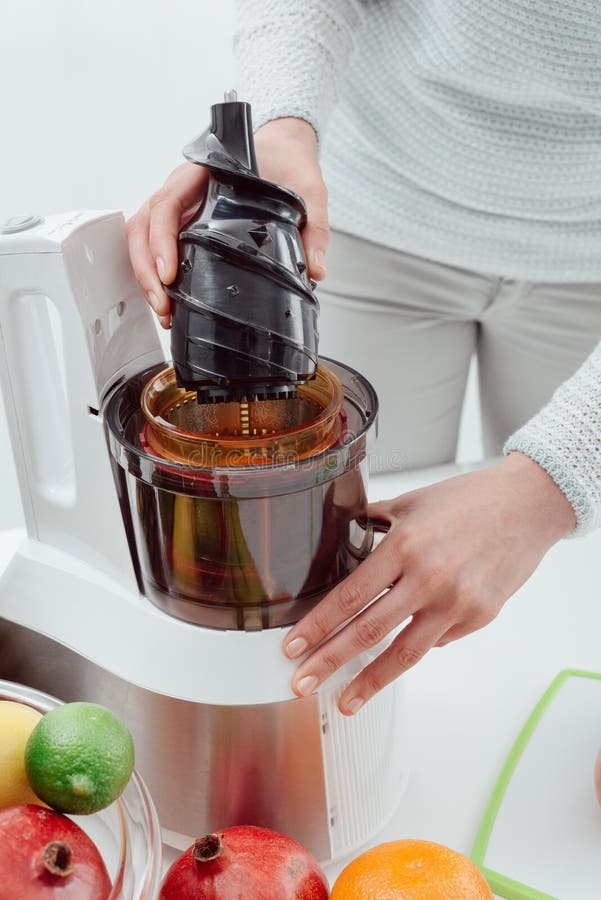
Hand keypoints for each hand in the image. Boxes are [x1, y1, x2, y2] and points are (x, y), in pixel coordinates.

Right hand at [126, 117, 327, 327]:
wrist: (283, 150)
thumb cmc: (287, 161)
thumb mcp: (308, 190)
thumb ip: (314, 228)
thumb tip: (315, 270)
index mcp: (204, 174)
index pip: (167, 204)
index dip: (161, 240)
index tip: (169, 273)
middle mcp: (183, 189)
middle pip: (144, 226)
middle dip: (146, 269)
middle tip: (164, 305)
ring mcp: (180, 206)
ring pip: (143, 237)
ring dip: (146, 275)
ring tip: (164, 311)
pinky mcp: (183, 223)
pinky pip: (155, 245)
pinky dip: (155, 273)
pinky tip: (169, 302)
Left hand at [283, 453, 575, 714]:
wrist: (527, 505)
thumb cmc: (468, 499)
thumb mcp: (411, 503)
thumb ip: (374, 524)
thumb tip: (342, 540)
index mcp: (405, 545)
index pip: (350, 596)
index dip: (318, 625)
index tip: (293, 647)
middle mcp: (429, 578)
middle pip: (369, 631)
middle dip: (329, 661)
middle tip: (301, 683)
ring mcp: (457, 603)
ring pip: (405, 653)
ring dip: (369, 681)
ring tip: (344, 702)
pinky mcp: (480, 617)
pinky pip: (438, 641)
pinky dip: (415, 647)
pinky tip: (397, 655)